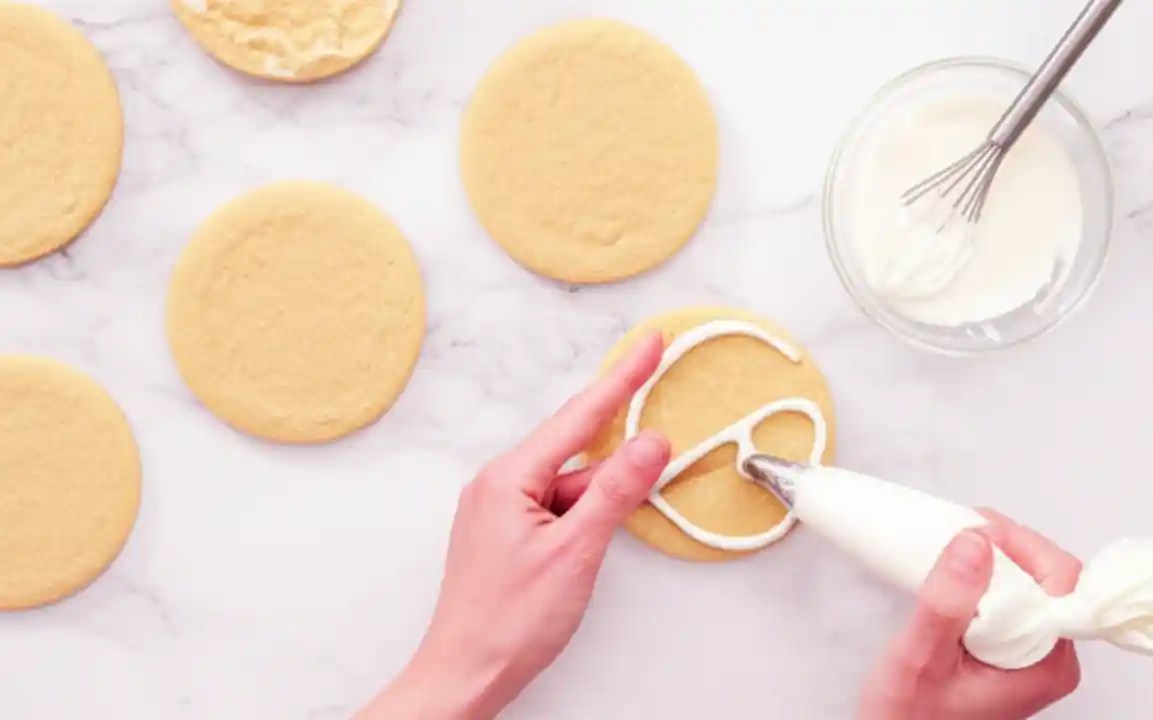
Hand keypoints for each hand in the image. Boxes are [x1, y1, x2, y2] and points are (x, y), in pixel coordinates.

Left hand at [359, 333, 670, 719]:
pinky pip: (556, 504)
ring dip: (600, 495)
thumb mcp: (576, 552)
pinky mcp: (508, 533)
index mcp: (508, 478)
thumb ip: (615, 492)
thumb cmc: (509, 622)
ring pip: (568, 482)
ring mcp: (501, 509)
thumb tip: (651, 442)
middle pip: (574, 448)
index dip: (622, 378)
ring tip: (606, 533)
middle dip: (617, 446)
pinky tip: (597, 533)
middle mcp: (498, 484)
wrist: (465, 675)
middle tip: (652, 426)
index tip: (650, 343)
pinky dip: (584, 511)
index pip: (578, 417)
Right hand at [857, 510, 1082, 719]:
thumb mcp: (920, 657)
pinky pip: (1010, 597)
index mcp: (1047, 662)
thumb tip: (975, 540)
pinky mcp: (1010, 649)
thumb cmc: (907, 717)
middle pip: (1047, 575)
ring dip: (990, 558)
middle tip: (953, 533)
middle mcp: (1050, 656)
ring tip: (947, 550)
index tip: (971, 530)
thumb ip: (947, 603)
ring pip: (1028, 582)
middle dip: (1003, 546)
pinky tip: (951, 572)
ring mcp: (1032, 653)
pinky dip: (982, 576)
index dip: (1020, 544)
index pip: (1061, 578)